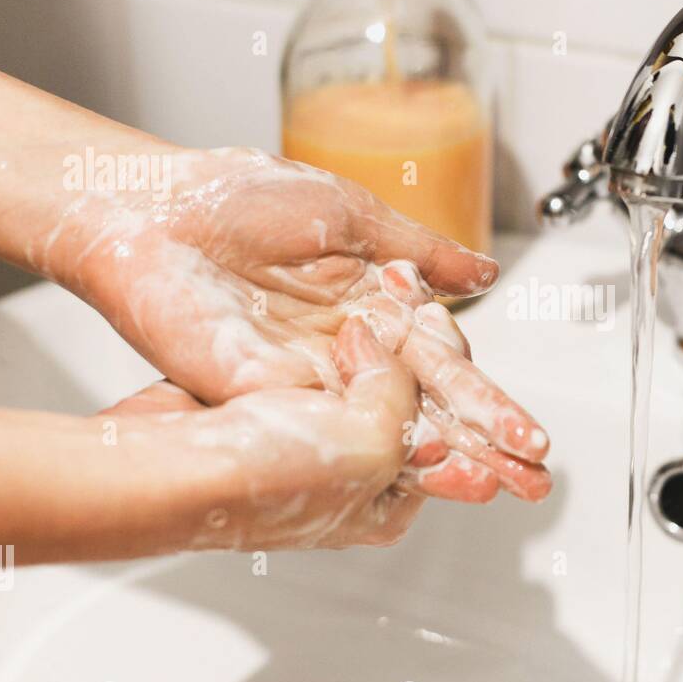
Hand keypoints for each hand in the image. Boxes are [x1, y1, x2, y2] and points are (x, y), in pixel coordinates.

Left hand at [50, 147, 549, 501]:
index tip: (528, 432)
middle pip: (424, 404)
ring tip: (490, 486)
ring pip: (384, 423)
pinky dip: (373, 445)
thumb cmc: (238, 195)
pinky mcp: (262, 392)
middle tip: (531, 473)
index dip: (486, 397)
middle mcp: (344, 349)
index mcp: (371, 307)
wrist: (152, 203)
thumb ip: (421, 250)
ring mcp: (306, 376)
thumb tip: (486, 273)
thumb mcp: (353, 215)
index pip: (443, 363)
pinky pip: (328, 424)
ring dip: (439, 458)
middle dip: (481, 440)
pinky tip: (416, 465)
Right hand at [100, 319, 428, 549]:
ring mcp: (314, 439)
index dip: (459, 388)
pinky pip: (327, 362)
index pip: (447, 439)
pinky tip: (349, 315)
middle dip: (422, 355)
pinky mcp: (276, 406)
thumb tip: (391, 350)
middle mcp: (354, 474)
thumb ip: (402, 393)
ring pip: (370, 377)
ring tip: (397, 297)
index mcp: (386, 502)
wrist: (166, 465)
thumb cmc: (262, 477)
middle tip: (431, 314)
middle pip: (411, 403)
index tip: (451, 339)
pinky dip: (342, 337)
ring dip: (384, 339)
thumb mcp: (372, 442)